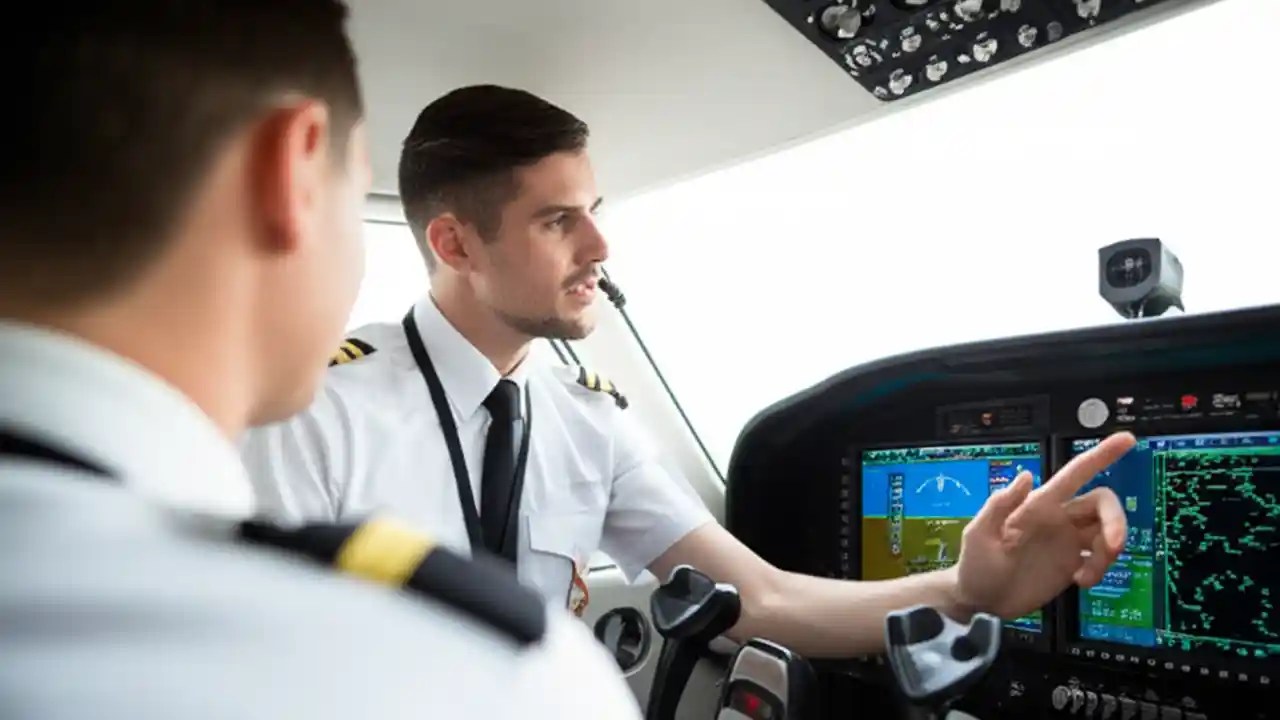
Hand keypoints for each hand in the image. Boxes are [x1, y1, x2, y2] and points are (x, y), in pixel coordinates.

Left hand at [953, 431, 1136, 618]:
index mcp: (1039, 505)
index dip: (1101, 455)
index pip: (1074, 474)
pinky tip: (1079, 581)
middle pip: (1103, 504)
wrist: (981, 601)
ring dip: (1109, 552)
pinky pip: (1100, 557)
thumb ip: (1000, 506)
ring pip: (1107, 531)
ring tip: (1086, 575)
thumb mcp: (979, 534)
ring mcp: (1067, 540)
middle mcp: (1058, 517)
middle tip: (1113, 547)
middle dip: (1117, 521)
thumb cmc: (975, 564)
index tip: (1127, 439)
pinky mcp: (1072, 562)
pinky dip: (1099, 569)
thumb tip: (1026, 476)